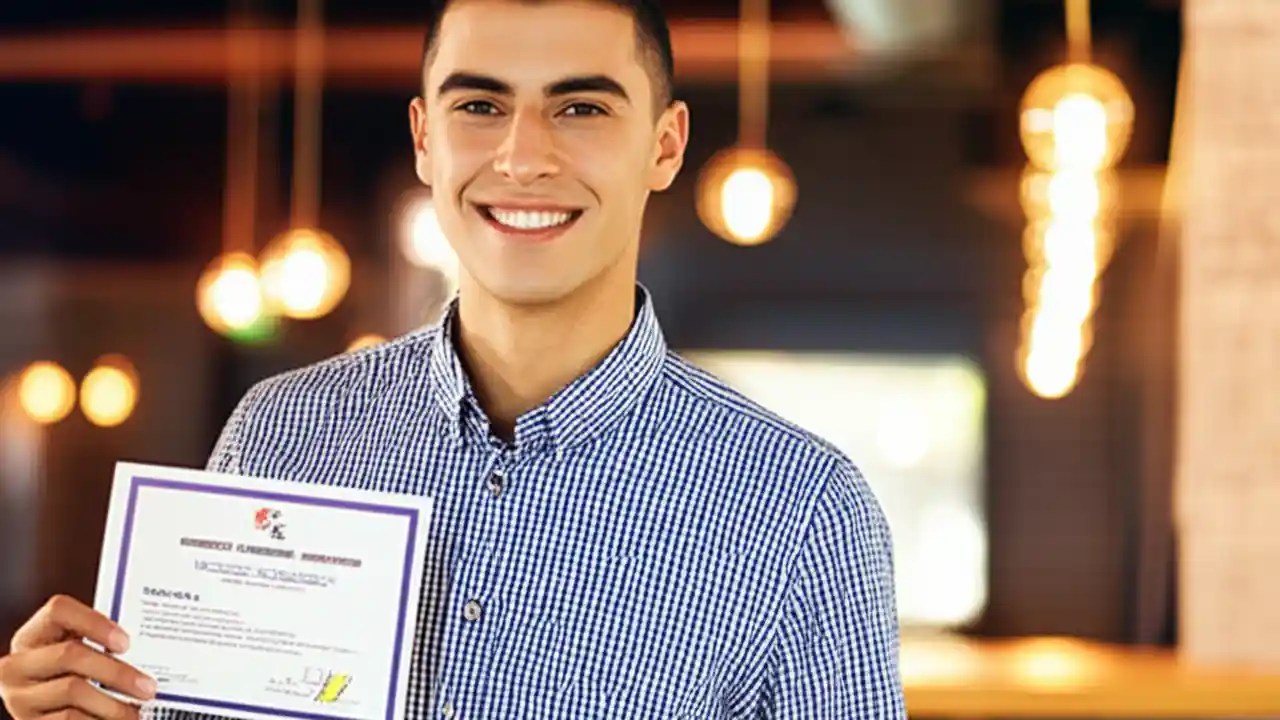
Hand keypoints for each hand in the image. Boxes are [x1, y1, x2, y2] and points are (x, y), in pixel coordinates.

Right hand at [0, 595, 155, 718]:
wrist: (48, 712)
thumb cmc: (72, 675)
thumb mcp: (78, 654)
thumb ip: (99, 646)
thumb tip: (148, 650)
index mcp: (32, 636)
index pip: (58, 611)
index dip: (94, 622)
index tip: (126, 642)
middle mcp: (18, 665)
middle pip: (71, 654)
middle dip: (117, 672)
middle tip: (148, 687)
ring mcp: (19, 696)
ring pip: (73, 690)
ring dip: (114, 704)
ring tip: (139, 711)